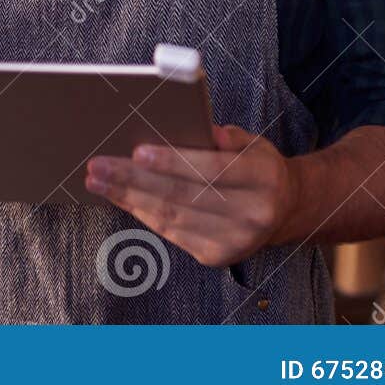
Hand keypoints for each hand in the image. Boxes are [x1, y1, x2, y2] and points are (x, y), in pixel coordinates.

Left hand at [84, 125, 302, 267]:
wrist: (287, 210)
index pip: (211, 170)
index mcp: (264, 178)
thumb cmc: (258, 168)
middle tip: (98, 166)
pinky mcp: (217, 257)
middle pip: (183, 196)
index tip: (136, 152)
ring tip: (98, 181)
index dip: (172, 163)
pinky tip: (121, 197)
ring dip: (128, 198)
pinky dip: (142, 213)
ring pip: (171, 217)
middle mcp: (252, 215)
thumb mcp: (253, 142)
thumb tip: (193, 128)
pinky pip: (171, 232)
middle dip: (134, 180)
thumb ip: (225, 137)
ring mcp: (234, 241)